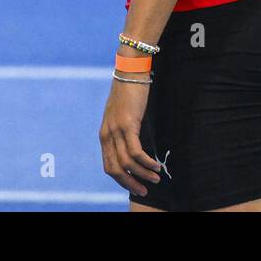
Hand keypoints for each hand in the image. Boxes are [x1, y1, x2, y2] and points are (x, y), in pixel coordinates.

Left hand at [99, 76, 161, 195]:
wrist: (130, 70)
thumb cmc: (129, 92)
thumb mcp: (122, 115)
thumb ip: (124, 131)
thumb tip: (135, 147)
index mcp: (104, 135)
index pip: (109, 166)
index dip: (122, 180)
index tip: (135, 186)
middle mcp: (107, 135)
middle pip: (115, 169)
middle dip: (130, 183)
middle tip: (145, 190)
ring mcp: (116, 130)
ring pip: (127, 163)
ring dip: (142, 174)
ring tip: (156, 178)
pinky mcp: (128, 124)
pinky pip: (136, 152)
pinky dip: (146, 162)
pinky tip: (156, 165)